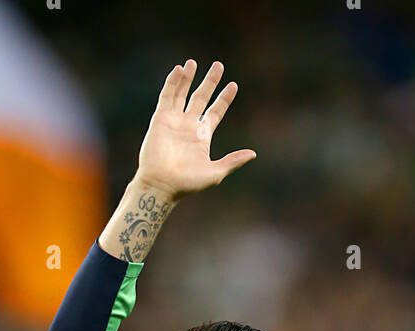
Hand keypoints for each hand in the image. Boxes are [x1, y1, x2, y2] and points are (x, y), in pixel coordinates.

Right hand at [136, 59, 255, 200]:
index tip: (233, 85)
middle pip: (201, 97)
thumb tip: (253, 154)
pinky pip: (167, 96)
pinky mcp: (161, 119)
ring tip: (193, 63)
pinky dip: (173, 83)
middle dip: (210, 82)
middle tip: (219, 65)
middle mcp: (189, 125)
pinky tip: (179, 70)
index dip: (224, 99)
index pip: (216, 111)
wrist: (162, 185)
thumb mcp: (216, 173)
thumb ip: (233, 161)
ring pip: (183, 93)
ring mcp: (174, 121)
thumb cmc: (188, 183)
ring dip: (188, 78)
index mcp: (203, 136)